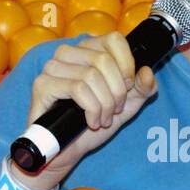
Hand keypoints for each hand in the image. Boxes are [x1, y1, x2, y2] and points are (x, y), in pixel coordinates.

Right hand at [28, 31, 157, 180]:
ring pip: (90, 75)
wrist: (70, 149)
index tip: (129, 87)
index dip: (127, 64)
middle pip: (104, 60)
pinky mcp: (42, 85)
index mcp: (88, 49)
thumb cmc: (95, 122)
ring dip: (105, 104)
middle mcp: (68, 53)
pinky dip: (91, 109)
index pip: (114, 39)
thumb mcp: (127, 105)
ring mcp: (52, 67)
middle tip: (115, 110)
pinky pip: (77, 89)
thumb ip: (143, 88)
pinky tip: (91, 121)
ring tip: (103, 119)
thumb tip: (147, 71)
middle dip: (117, 91)